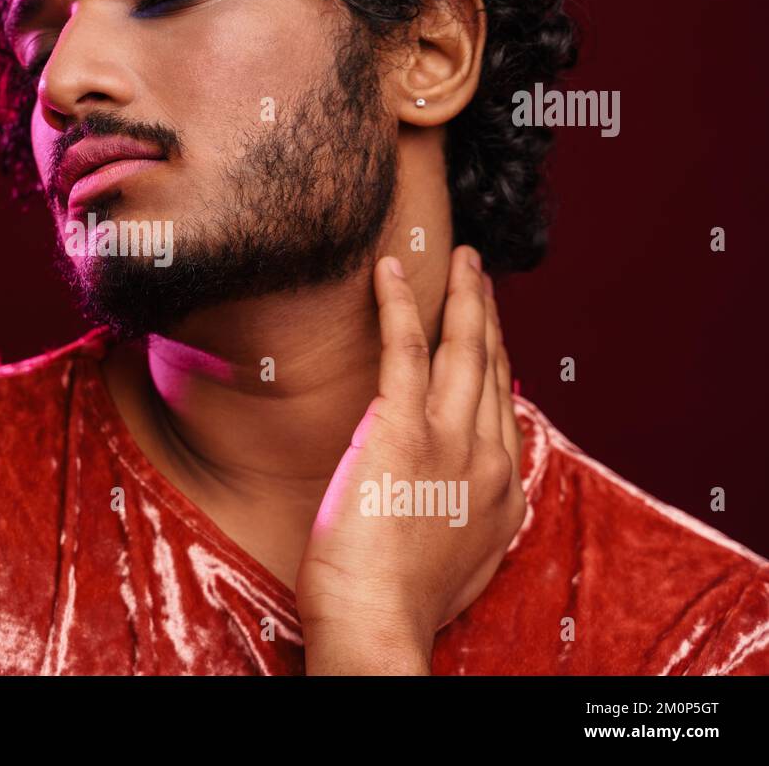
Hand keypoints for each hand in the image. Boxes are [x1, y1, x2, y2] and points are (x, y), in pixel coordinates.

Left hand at [295, 244, 525, 673]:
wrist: (377, 622)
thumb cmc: (400, 603)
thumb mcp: (457, 559)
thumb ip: (463, 513)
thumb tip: (453, 492)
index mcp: (502, 492)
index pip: (503, 406)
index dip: (497, 360)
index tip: (489, 331)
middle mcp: (487, 458)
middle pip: (492, 368)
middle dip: (487, 314)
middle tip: (479, 273)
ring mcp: (449, 440)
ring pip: (463, 349)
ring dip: (463, 295)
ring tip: (459, 258)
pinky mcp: (402, 429)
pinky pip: (406, 350)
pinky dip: (400, 305)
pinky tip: (390, 271)